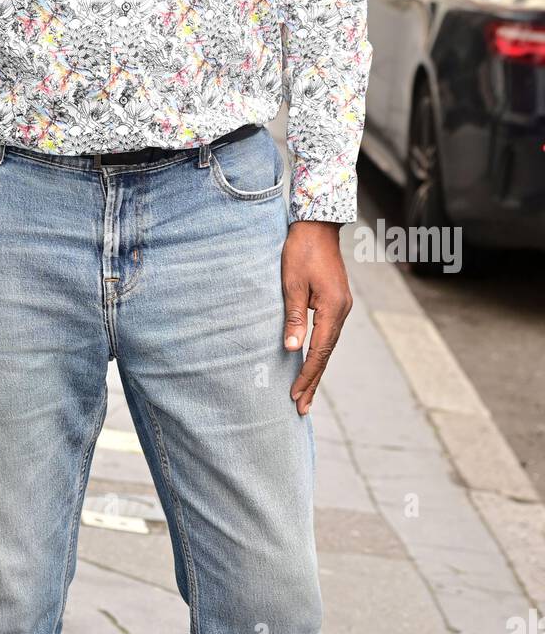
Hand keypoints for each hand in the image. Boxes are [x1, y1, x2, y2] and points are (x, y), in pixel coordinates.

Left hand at [281, 220, 352, 415]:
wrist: (317, 226)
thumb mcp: (292, 284)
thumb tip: (292, 349)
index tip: (294, 395)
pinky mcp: (335, 302)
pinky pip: (327, 334)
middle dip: (313, 381)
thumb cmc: (301, 251)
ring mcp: (340, 306)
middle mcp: (341, 311)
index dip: (307, 375)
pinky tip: (311, 362)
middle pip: (327, 353)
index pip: (319, 351)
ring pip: (328, 345)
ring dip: (316, 368)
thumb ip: (294, 318)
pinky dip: (318, 351)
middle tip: (301, 407)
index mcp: (333, 308)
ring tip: (304, 393)